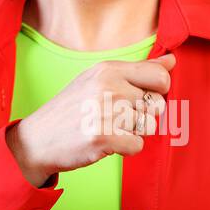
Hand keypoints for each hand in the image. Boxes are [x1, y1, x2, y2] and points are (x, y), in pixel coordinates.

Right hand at [5, 53, 175, 186]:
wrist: (36, 140)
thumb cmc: (72, 110)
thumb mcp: (100, 80)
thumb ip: (139, 70)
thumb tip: (172, 60)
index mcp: (108, 69)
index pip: (160, 77)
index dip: (159, 92)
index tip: (142, 98)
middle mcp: (108, 86)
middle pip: (157, 105)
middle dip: (142, 116)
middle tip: (117, 118)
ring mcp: (104, 111)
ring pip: (148, 126)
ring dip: (133, 132)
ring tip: (108, 128)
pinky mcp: (102, 137)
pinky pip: (137, 145)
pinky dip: (125, 148)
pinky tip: (106, 142)